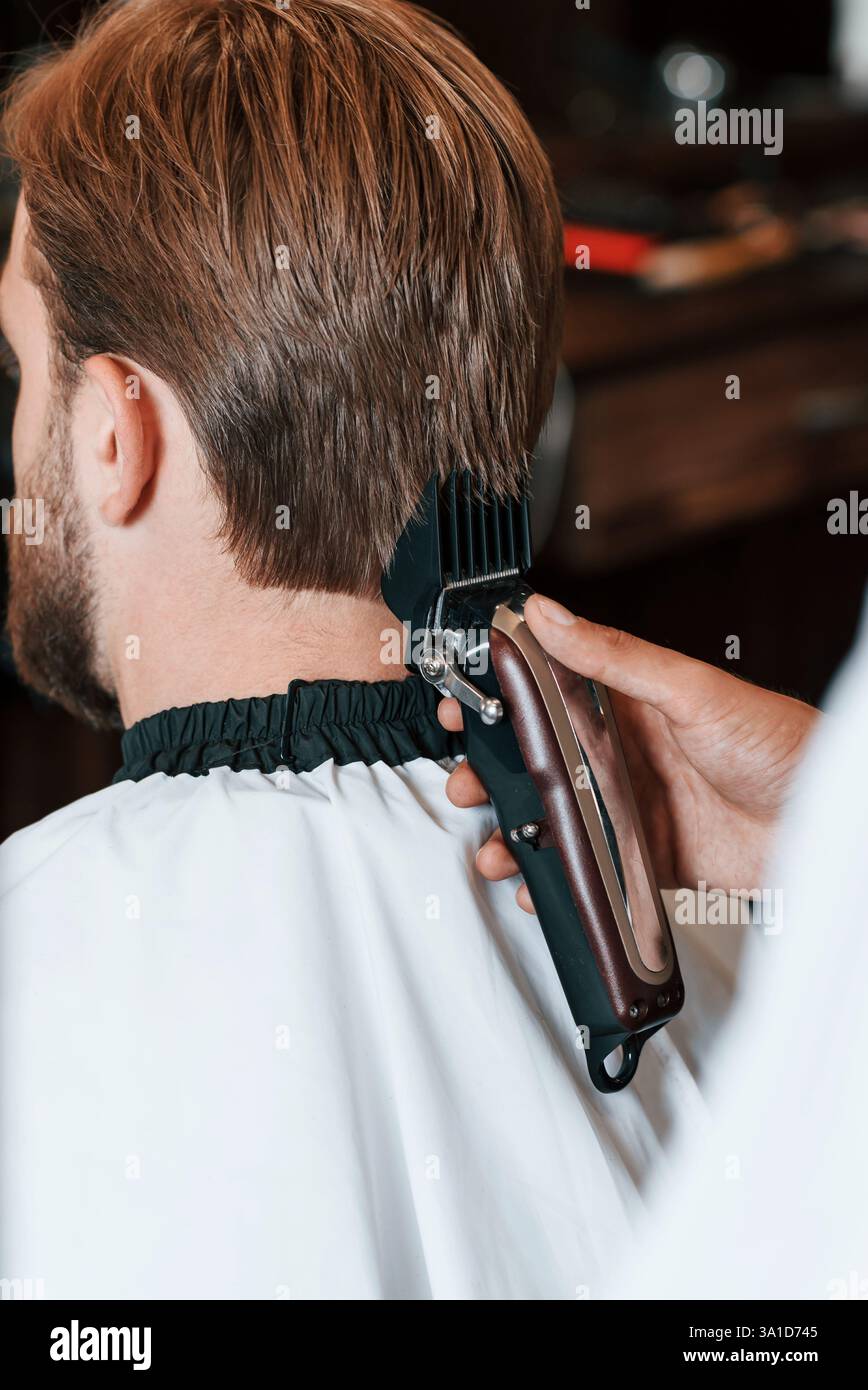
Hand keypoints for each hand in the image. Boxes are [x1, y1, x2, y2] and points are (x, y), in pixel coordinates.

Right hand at [439, 594, 817, 912]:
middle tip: (465, 785)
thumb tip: (549, 613)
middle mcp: (621, 757)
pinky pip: (587, 874)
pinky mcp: (644, 862)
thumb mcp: (687, 689)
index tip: (458, 706)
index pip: (545, 695)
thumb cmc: (774, 742)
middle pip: (536, 766)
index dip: (497, 701)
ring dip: (514, 836)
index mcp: (626, 704)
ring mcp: (629, 811)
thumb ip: (614, 655)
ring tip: (495, 849)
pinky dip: (556, 883)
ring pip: (552, 823)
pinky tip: (538, 887)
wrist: (825, 825)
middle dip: (490, 777)